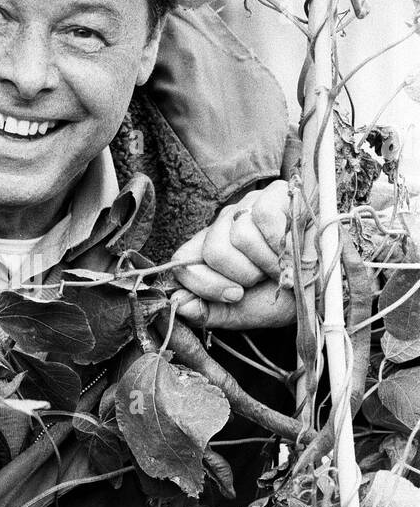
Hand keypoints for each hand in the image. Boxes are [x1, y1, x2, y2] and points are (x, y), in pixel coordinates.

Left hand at [168, 180, 295, 329]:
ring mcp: (249, 206)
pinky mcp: (276, 194)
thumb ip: (208, 311)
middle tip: (263, 278)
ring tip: (282, 264)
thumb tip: (177, 304)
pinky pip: (264, 218)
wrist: (329, 289)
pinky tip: (293, 247)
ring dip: (266, 260)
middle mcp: (226, 225)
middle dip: (242, 274)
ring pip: (239, 235)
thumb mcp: (242, 312)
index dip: (206, 284)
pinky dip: (281, 242)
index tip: (235, 295)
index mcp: (212, 251)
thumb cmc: (285, 298)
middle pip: (212, 249)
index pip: (182, 261)